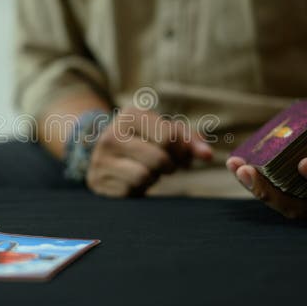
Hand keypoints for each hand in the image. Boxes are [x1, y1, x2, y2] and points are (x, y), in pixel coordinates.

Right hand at [87, 106, 212, 196]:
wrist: (102, 152)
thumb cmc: (143, 140)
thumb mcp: (163, 131)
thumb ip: (189, 140)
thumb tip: (208, 155)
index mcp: (130, 115)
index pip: (168, 136)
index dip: (182, 150)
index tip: (181, 155)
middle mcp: (112, 134)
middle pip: (159, 158)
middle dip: (170, 166)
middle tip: (167, 165)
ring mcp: (101, 158)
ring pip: (144, 176)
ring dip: (154, 177)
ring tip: (149, 170)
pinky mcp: (98, 180)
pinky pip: (131, 190)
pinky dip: (139, 188)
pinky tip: (134, 179)